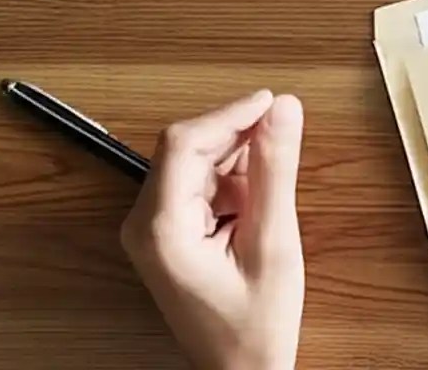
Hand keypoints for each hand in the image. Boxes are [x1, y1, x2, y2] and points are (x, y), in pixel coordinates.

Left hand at [121, 90, 304, 369]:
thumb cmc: (255, 326)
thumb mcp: (274, 243)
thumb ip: (276, 171)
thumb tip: (284, 110)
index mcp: (161, 228)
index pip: (185, 142)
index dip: (230, 114)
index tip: (271, 102)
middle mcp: (144, 223)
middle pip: (187, 148)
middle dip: (236, 137)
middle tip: (284, 135)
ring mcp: (151, 228)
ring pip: (194, 162)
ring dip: (236, 161)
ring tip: (272, 191)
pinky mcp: (166, 232)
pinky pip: (197, 184)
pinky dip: (230, 182)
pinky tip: (257, 205)